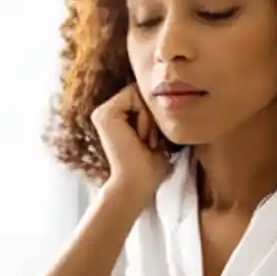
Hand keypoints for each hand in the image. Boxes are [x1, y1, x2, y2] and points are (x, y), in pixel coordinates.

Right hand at [91, 83, 171, 202]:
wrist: (137, 184)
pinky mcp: (104, 114)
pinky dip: (145, 116)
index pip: (144, 95)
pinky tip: (140, 137)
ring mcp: (102, 112)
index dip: (156, 113)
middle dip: (153, 114)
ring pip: (139, 92)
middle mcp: (105, 112)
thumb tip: (175, 94)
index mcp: (115, 116)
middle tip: (149, 141)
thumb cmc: (150, 165)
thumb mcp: (155, 133)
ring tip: (145, 140)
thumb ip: (155, 114)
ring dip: (150, 117)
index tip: (153, 140)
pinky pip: (134, 96)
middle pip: (141, 92)